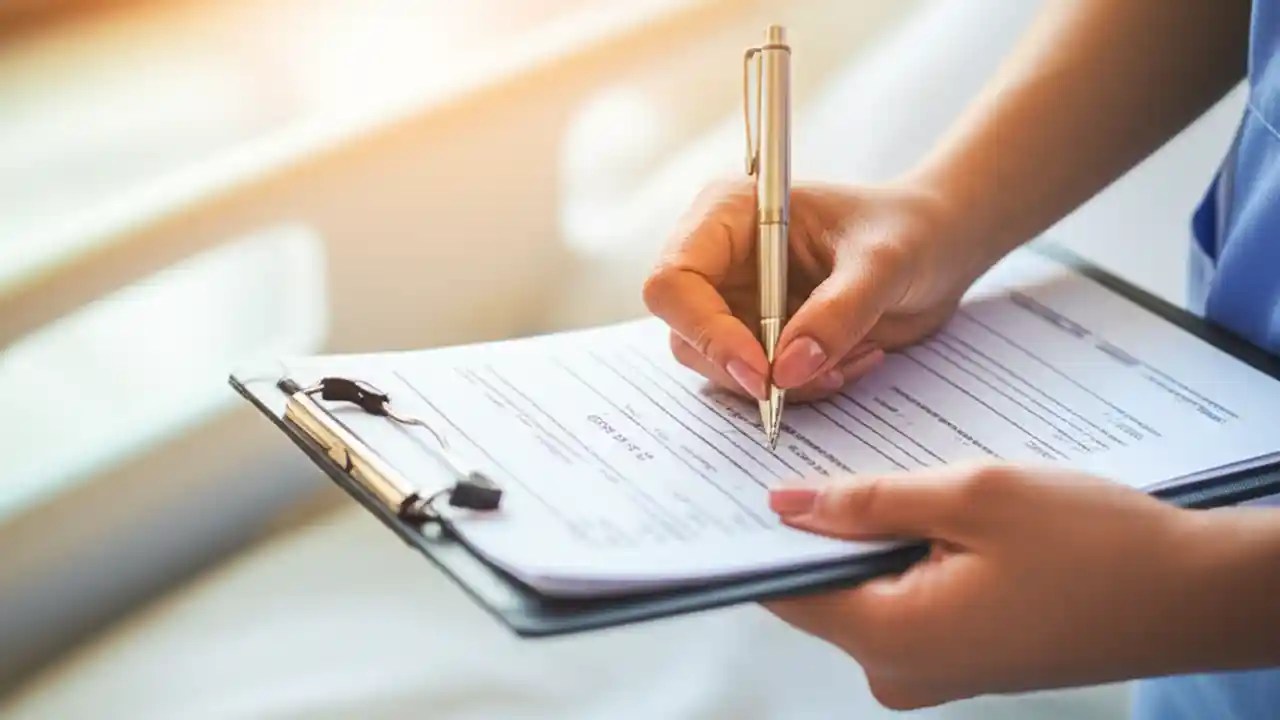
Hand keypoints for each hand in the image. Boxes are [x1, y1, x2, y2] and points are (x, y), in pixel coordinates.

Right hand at [643, 181, 984, 400]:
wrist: (936, 248)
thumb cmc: (910, 231)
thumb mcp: (884, 264)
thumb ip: (837, 313)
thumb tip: (784, 370)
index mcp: (728, 214)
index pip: (673, 281)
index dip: (705, 331)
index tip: (761, 370)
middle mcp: (719, 258)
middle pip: (687, 334)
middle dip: (748, 368)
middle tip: (814, 378)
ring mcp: (735, 300)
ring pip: (720, 367)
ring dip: (783, 383)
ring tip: (849, 360)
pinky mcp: (757, 335)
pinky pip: (757, 381)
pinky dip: (802, 387)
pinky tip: (849, 361)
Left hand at [764, 464, 1213, 708]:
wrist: (1191, 596)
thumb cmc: (1097, 545)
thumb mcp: (973, 497)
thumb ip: (868, 502)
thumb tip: (788, 504)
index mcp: (892, 637)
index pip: (783, 590)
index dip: (760, 535)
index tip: (745, 482)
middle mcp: (900, 672)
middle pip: (821, 591)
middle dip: (821, 527)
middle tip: (827, 455)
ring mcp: (932, 674)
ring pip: (863, 593)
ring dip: (868, 539)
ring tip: (898, 480)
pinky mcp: (959, 662)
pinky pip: (903, 605)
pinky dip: (903, 560)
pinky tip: (931, 516)